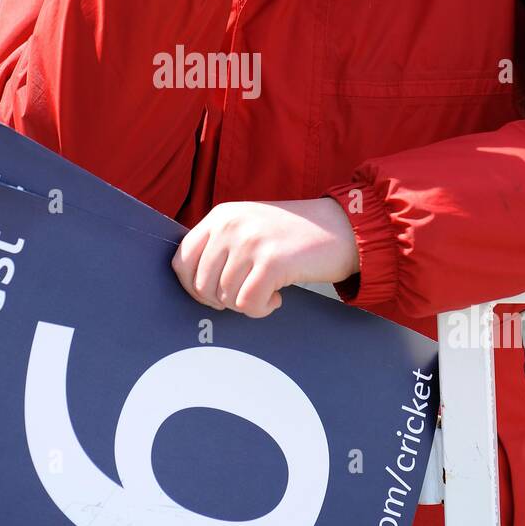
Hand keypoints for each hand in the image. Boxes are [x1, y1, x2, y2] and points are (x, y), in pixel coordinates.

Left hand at [171, 197, 359, 318]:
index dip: (192, 286)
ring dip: (247, 304)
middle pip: (201, 284)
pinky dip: (261, 310)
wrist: (343, 228)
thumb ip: (221, 246)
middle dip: (222, 301)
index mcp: (221, 216)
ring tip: (267, 291)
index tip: (213, 295)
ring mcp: (250, 242)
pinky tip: (276, 297)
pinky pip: (248, 304)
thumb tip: (195, 285)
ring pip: (226, 297)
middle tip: (247, 295)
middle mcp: (231, 225)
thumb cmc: (295, 236)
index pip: (181, 260)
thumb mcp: (250, 227)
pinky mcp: (272, 261)